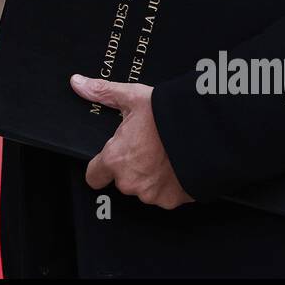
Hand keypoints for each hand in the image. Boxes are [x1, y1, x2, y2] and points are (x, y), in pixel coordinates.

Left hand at [70, 73, 194, 209]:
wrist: (206, 133)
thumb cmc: (167, 116)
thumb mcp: (133, 97)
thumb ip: (102, 92)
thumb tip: (78, 83)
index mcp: (115, 159)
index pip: (94, 177)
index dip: (100, 167)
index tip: (109, 159)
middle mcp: (129, 181)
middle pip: (122, 181)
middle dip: (131, 168)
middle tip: (146, 148)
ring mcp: (151, 194)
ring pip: (144, 188)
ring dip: (150, 177)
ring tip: (164, 155)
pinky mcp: (172, 201)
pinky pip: (165, 196)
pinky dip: (169, 185)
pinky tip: (176, 165)